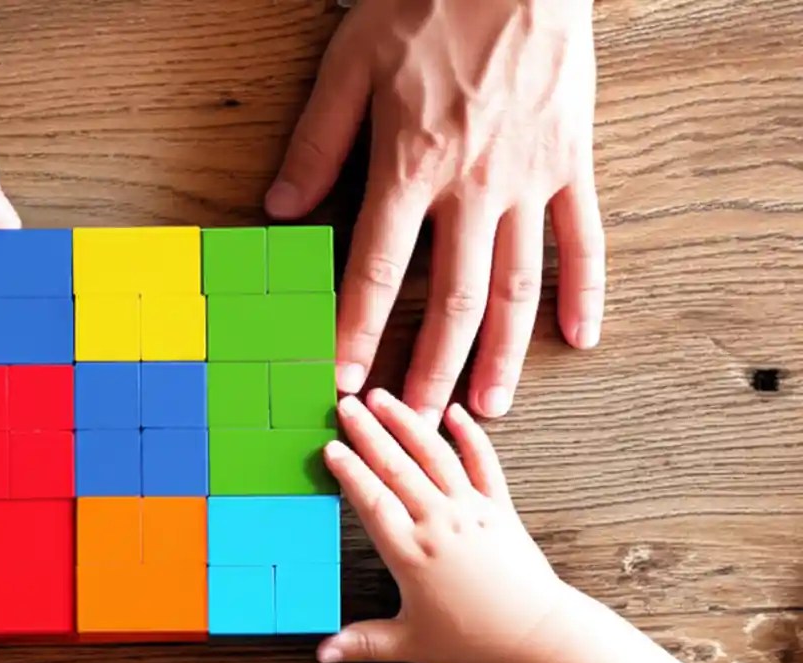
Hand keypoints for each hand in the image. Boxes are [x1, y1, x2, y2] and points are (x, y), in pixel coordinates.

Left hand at [268, 0, 605, 420]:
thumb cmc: (428, 3)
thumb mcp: (350, 65)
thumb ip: (317, 143)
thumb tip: (282, 208)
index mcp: (411, 167)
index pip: (376, 274)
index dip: (358, 335)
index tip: (345, 383)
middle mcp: (473, 187)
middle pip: (451, 300)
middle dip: (430, 367)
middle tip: (414, 417)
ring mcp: (530, 179)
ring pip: (516, 286)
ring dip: (500, 353)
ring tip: (486, 406)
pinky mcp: (571, 161)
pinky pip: (583, 239)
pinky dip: (584, 291)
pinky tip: (578, 338)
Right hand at [316, 389, 574, 662]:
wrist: (539, 634)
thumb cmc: (475, 641)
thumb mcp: (411, 644)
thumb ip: (363, 642)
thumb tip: (321, 653)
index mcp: (411, 554)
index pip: (372, 501)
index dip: (349, 472)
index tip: (329, 447)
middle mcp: (439, 523)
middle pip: (397, 468)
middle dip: (368, 432)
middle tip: (345, 405)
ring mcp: (471, 511)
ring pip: (434, 455)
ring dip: (407, 422)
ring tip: (383, 397)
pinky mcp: (500, 508)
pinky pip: (483, 463)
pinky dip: (470, 435)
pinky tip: (454, 412)